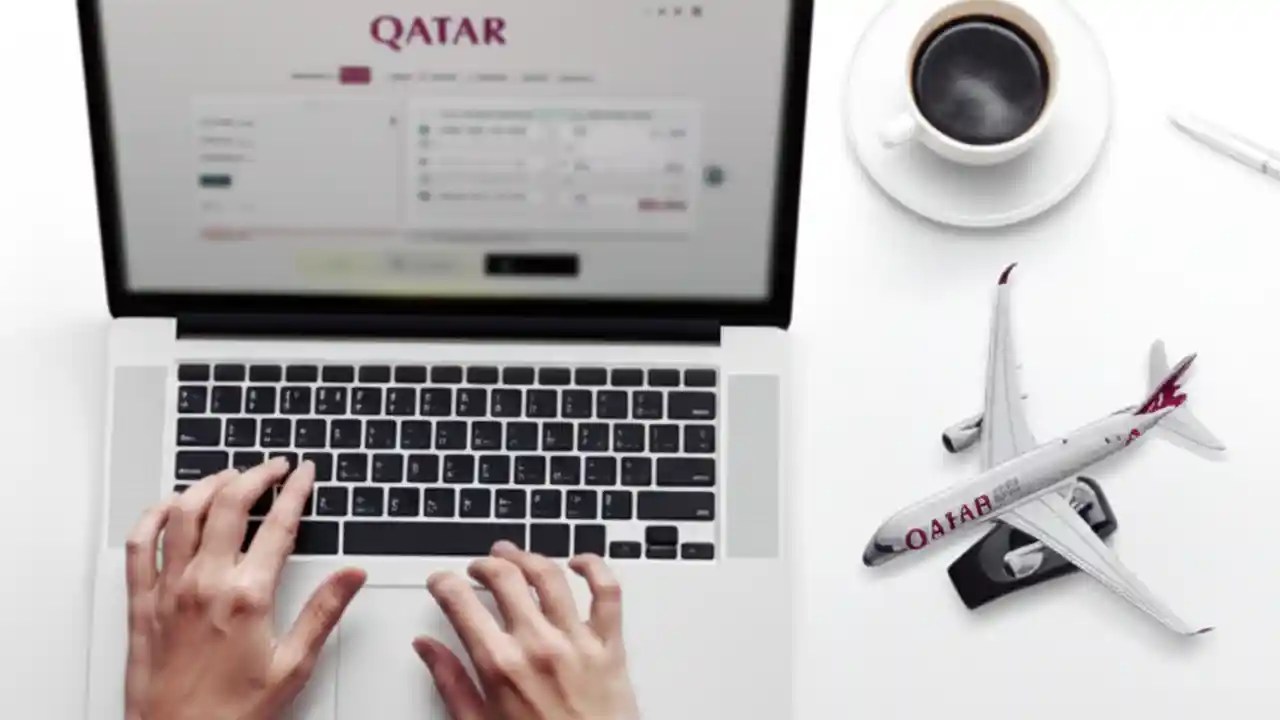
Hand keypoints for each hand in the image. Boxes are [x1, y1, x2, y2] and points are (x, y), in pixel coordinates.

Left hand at [124, 458, 366, 719]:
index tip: (305, 474)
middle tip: (273, 467)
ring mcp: (169, 589)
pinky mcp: (141, 602)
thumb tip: (352, 575)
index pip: (278, 524)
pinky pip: (140, 543)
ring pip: (183, 512)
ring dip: (208, 485)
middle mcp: (204, 583)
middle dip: (256, 475)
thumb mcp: (293, 665)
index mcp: (247, 596)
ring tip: (228, 476)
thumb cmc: (231, 713)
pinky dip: (153, 515)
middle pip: (229, 504)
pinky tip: (169, 506)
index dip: (296, 490)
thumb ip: (323, 611)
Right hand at [415, 542, 639, 719]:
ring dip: (527, 556)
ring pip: (549, 575)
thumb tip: (426, 647)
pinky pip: (607, 592)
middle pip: (505, 577)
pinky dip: (594, 567)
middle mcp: (537, 646)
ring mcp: (577, 642)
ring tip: (515, 555)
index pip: (461, 603)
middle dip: (485, 564)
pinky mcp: (610, 646)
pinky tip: (578, 562)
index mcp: (500, 667)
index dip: (444, 583)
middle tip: (478, 567)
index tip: (442, 582)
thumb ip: (451, 682)